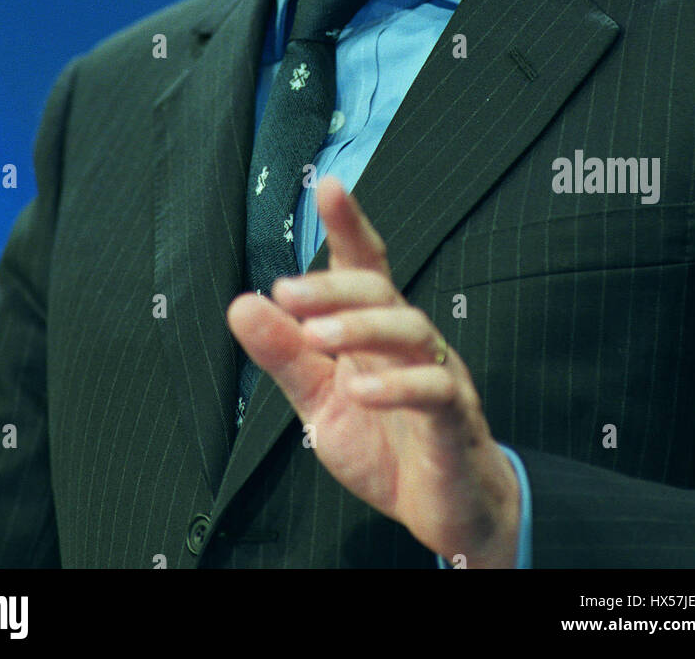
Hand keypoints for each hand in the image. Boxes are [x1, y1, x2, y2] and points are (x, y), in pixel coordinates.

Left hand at [226, 175, 520, 566]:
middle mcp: (409, 339)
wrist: (444, 509)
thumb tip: (241, 304)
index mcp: (374, 330)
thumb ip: (285, 356)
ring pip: (408, 327)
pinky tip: (360, 392)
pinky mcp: (454, 416)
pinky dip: (396, 386)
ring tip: (315, 335)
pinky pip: (433, 389)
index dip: (348, 225)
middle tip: (286, 293)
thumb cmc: (386, 446)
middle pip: (378, 289)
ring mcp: (437, 372)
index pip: (361, 265)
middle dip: (332, 285)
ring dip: (359, 326)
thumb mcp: (320, 402)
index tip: (328, 186)